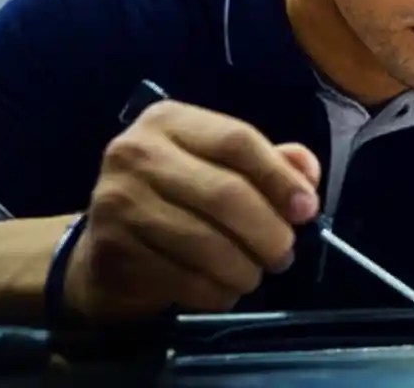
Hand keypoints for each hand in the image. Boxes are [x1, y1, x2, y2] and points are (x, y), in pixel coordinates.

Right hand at [65, 100, 320, 322]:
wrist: (106, 249)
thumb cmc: (177, 200)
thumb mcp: (221, 167)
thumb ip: (270, 163)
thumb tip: (306, 173)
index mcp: (169, 121)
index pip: (237, 140)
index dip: (280, 177)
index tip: (307, 209)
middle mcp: (135, 153)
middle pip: (226, 193)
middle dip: (268, 231)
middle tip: (284, 253)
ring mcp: (117, 202)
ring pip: (206, 242)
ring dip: (244, 268)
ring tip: (255, 274)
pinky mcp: (112, 251)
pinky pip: (183, 279)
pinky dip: (216, 292)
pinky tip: (224, 291)